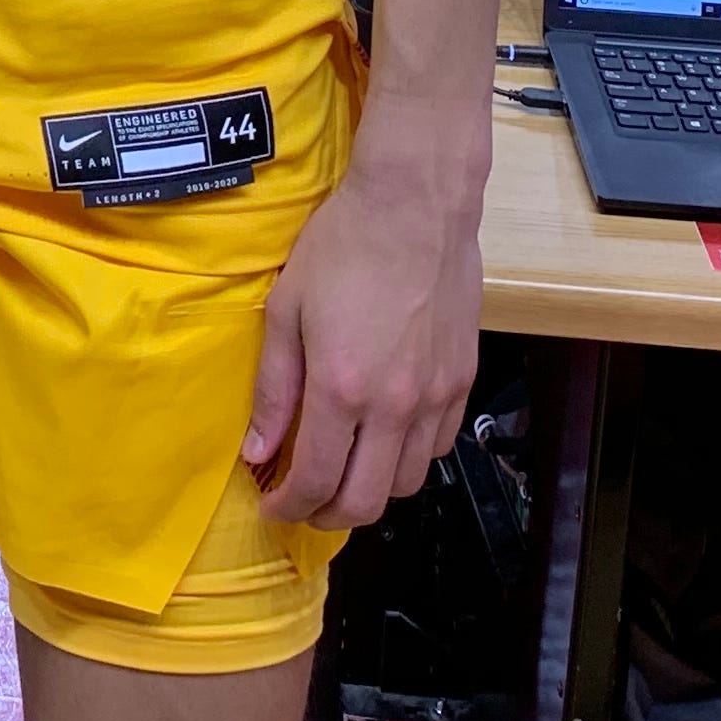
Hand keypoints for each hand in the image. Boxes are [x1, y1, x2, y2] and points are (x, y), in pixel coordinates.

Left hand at [244, 150, 483, 531]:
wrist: (416, 205)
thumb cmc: (342, 247)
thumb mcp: (286, 310)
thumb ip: (274, 389)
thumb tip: (258, 451)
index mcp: (341, 388)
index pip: (316, 480)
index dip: (289, 506)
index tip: (272, 505)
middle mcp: (394, 405)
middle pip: (366, 502)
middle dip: (328, 515)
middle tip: (304, 502)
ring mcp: (435, 396)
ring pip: (406, 482)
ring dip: (370, 490)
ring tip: (343, 471)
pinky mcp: (462, 380)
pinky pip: (437, 448)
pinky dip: (407, 459)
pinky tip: (383, 438)